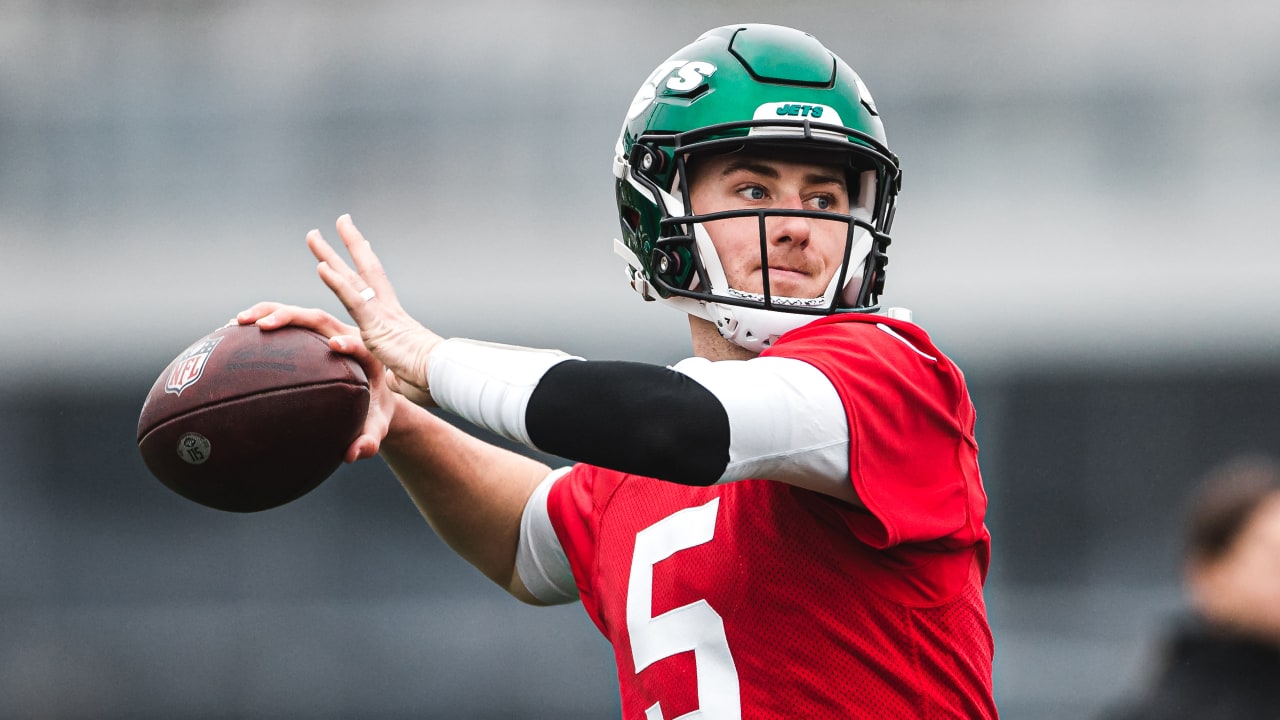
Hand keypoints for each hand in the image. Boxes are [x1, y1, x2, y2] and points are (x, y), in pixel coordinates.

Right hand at [234, 302, 395, 462]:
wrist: (372, 398)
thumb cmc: (372, 415)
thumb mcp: (375, 429)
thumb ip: (368, 442)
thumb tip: (353, 454)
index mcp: (368, 358)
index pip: (361, 345)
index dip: (350, 343)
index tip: (335, 344)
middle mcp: (347, 337)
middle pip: (320, 318)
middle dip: (292, 316)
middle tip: (263, 325)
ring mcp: (327, 332)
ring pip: (299, 315)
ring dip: (269, 312)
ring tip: (238, 321)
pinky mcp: (312, 335)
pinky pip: (287, 324)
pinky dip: (262, 321)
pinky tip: (232, 331)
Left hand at [306, 214, 442, 405]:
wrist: (445, 377)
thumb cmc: (432, 380)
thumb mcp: (406, 376)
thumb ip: (395, 375)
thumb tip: (393, 381)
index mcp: (393, 320)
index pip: (376, 286)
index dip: (367, 262)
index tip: (362, 242)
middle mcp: (388, 311)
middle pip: (363, 271)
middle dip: (348, 246)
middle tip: (340, 221)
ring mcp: (381, 316)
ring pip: (352, 278)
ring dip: (330, 255)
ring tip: (313, 235)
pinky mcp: (377, 327)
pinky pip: (353, 300)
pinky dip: (337, 283)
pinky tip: (322, 266)